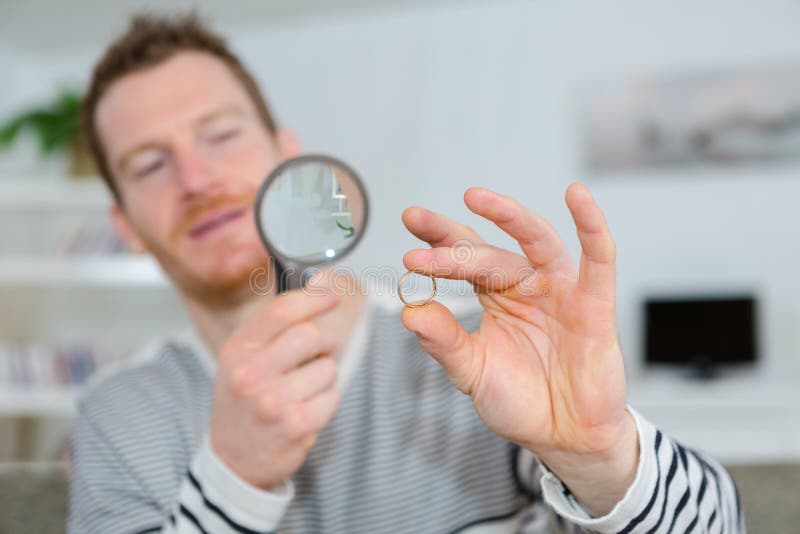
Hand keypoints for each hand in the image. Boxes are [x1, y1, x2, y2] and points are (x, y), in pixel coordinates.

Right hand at [209, 290, 341, 490]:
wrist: (234, 458)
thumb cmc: (245, 400)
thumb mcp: (243, 359)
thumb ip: (273, 328)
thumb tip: (319, 291)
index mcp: (237, 350)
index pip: (280, 311)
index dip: (313, 298)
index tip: (331, 296)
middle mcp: (250, 374)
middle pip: (310, 335)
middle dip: (325, 342)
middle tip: (318, 354)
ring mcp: (273, 401)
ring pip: (327, 367)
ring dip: (324, 376)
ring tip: (302, 390)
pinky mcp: (295, 425)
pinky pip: (333, 396)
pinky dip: (327, 400)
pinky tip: (306, 409)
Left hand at [401, 184, 637, 515]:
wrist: (566, 436)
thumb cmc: (521, 400)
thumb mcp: (472, 372)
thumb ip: (444, 342)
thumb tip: (409, 312)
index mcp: (495, 296)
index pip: (464, 259)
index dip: (436, 243)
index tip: (408, 229)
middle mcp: (526, 285)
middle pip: (488, 251)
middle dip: (451, 237)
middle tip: (417, 220)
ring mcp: (560, 290)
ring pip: (536, 241)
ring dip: (508, 216)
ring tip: (476, 198)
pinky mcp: (595, 304)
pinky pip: (599, 259)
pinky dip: (592, 227)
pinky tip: (578, 197)